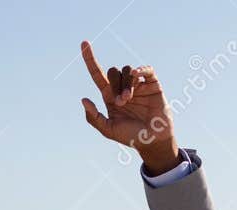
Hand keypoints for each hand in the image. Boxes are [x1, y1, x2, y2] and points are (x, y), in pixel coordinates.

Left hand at [79, 40, 179, 174]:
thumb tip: (83, 99)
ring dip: (126, 84)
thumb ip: (93, 117)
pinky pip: (146, 70)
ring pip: (127, 71)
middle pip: (113, 71)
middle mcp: (122, 87)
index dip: (89, 59)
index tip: (84, 43)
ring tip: (128, 100)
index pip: (97, 74)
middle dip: (114, 84)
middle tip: (121, 102)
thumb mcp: (108, 130)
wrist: (153, 140)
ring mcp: (138, 85)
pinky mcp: (152, 84)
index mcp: (109, 96)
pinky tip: (136, 74)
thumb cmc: (130, 136)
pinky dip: (140, 69)